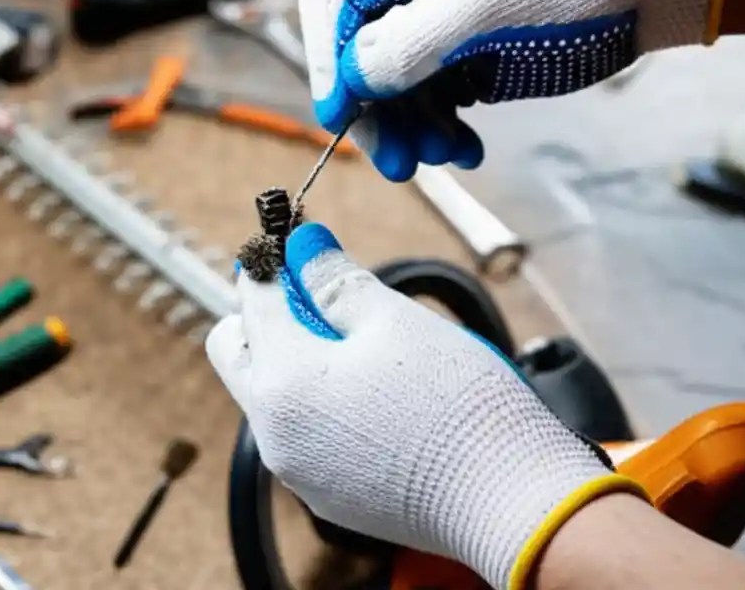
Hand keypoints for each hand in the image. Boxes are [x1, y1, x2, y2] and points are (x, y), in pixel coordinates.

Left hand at [207, 223, 645, 589]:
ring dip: (299, 362)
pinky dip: (323, 407)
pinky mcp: (325, 497)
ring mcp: (295, 470)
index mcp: (281, 378)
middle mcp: (272, 431)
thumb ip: (336, 280)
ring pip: (271, 396)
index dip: (273, 264)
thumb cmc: (456, 404)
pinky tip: (378, 400)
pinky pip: (303, 436)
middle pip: (238, 353)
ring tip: (365, 351)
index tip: (297, 247)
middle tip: (325, 300)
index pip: (252, 300)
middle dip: (269, 317)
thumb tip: (301, 243)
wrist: (506, 501)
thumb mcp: (395, 321)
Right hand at [299, 0, 726, 180]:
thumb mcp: (490, 7)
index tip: (338, 114)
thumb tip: (354, 78)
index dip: (325, 57)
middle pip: (362, 48)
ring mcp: (446, 10)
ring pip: (399, 80)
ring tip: (446, 157)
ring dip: (414, 125)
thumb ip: (413, 43)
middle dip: (377, 109)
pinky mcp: (474, 43)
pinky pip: (438, 91)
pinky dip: (446, 123)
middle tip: (397, 163)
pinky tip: (467, 148)